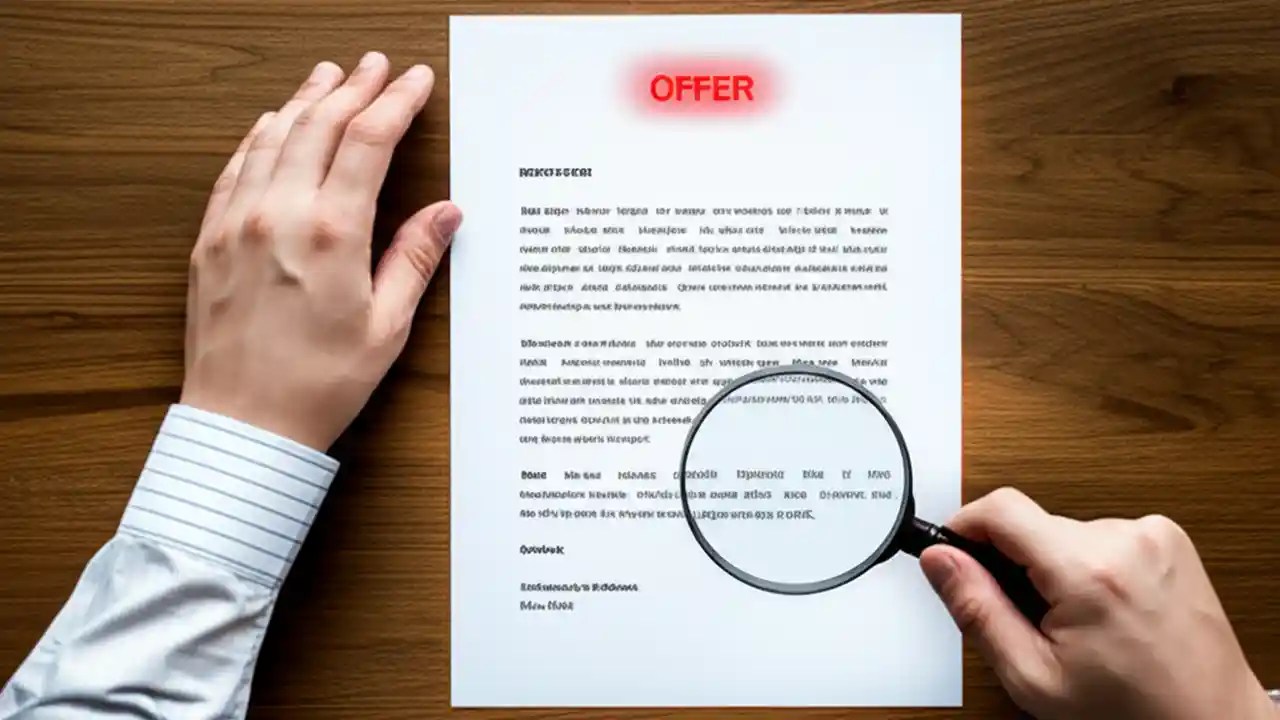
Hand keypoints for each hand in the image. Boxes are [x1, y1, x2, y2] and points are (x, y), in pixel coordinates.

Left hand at [181, 52, 460, 449]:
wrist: (244, 426)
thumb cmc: (319, 385)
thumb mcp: (387, 328)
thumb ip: (414, 259)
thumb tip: (446, 212)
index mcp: (332, 234)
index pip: (368, 141)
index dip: (396, 102)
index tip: (415, 80)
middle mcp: (279, 215)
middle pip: (319, 125)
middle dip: (353, 87)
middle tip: (376, 64)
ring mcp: (237, 223)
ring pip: (272, 136)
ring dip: (304, 100)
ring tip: (328, 76)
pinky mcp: (210, 240)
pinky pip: (235, 168)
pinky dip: (259, 136)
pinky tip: (271, 124)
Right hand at [920, 488, 1274, 719]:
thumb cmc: (1134, 712)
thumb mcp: (1034, 677)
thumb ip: (977, 611)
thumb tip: (939, 559)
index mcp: (1089, 571)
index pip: (1001, 508)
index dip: (964, 525)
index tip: (953, 549)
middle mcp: (1127, 539)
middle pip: (1033, 524)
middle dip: (1017, 564)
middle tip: (1030, 618)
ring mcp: (1154, 535)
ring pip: (1066, 531)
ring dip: (1057, 567)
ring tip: (1078, 622)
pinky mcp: (1168, 537)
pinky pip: (1102, 535)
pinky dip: (1091, 565)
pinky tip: (1105, 608)